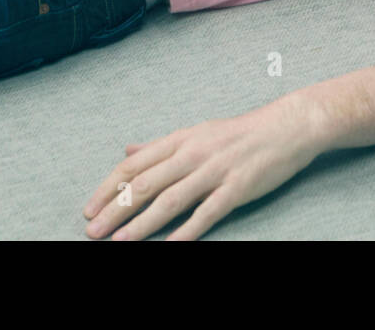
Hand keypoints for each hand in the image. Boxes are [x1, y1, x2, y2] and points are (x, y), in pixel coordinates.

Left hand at [82, 95, 324, 240]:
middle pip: (145, 184)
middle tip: (93, 230)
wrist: (285, 128)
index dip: (108, 188)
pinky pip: (206, 213)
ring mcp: (214, 171)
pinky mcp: (236, 188)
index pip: (134, 165)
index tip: (89, 208)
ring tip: (119, 241)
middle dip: (115, 209)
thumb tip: (128, 151)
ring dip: (141, 223)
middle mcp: (192, 154)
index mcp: (180, 140)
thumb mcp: (195, 132)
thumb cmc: (238, 133)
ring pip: (169, 200)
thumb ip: (160, 146)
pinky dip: (185, 231)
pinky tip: (169, 245)